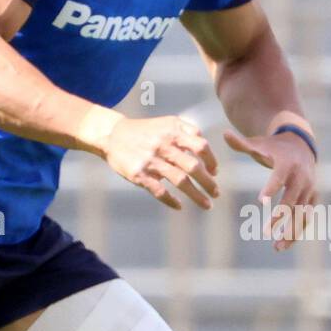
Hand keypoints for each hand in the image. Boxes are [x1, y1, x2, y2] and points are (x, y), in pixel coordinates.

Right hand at [102, 116, 218, 210]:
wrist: (113, 135)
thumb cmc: (145, 131)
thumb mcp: (167, 123)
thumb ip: (189, 132)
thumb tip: (207, 157)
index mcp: (173, 131)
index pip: (201, 147)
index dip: (211, 161)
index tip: (214, 172)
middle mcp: (163, 145)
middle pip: (193, 166)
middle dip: (208, 182)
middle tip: (216, 193)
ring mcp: (151, 160)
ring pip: (180, 181)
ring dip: (197, 195)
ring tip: (207, 205)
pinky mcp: (138, 174)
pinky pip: (159, 191)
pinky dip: (171, 201)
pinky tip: (179, 206)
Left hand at [225, 129, 317, 251]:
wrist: (301, 146)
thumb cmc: (273, 147)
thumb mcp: (258, 144)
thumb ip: (241, 143)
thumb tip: (223, 134)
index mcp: (287, 164)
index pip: (279, 177)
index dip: (271, 188)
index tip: (260, 201)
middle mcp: (301, 177)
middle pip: (292, 200)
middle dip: (280, 217)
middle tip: (265, 231)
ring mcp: (309, 189)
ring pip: (302, 213)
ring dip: (291, 231)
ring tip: (277, 247)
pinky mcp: (312, 197)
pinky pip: (307, 216)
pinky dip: (298, 230)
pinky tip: (285, 243)